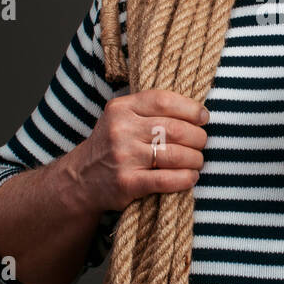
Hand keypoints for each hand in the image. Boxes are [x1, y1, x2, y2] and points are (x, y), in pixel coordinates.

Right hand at [70, 89, 208, 211]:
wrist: (80, 179)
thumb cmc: (111, 145)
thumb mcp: (121, 118)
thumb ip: (150, 110)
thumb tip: (196, 112)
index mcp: (121, 108)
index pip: (164, 101)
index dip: (190, 108)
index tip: (203, 117)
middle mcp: (121, 130)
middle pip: (174, 129)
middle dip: (197, 137)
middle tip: (202, 143)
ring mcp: (123, 157)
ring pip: (175, 154)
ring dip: (195, 159)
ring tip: (197, 161)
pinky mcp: (127, 183)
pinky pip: (166, 180)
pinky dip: (185, 179)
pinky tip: (190, 177)